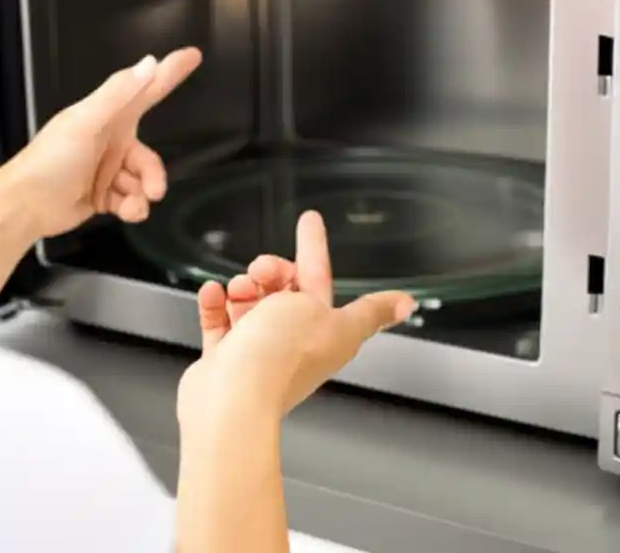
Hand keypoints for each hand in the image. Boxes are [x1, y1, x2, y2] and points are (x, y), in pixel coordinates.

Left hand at [0, 48, 201, 238]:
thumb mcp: (85, 122)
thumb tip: (150, 62)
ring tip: (128, 206)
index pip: (145, 90)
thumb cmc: (51, 159)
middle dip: (154, 174)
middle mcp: (109, 140)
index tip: (193, 55)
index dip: (168, 72)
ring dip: (139, 196)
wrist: (24, 206)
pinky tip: (121, 212)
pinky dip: (130, 208)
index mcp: (107, 117)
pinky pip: (130, 201)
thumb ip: (119, 94)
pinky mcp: (103, 196)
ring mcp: (106, 170)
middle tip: (154, 191)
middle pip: (148, 156)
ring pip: (141, 183)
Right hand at [177, 212, 415, 423]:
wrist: (231, 398)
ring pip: (249, 303)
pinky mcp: (227, 359)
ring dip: (241, 287)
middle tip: (261, 270)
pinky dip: (215, 304)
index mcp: (326, 330)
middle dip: (270, 270)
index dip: (314, 247)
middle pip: (282, 289)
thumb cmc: (278, 358)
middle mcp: (293, 341)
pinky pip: (219, 321)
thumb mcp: (332, 317)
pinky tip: (214, 293)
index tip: (310, 221)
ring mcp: (258, 351)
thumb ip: (369, 309)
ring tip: (237, 289)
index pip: (320, 278)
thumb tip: (406, 305)